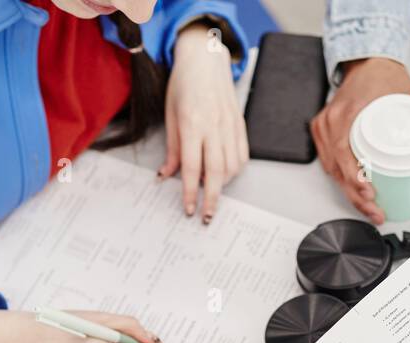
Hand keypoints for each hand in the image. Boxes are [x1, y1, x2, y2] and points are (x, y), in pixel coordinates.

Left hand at [160, 22, 247, 221]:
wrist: (206, 59)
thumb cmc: (184, 84)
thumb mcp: (170, 115)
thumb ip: (172, 148)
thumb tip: (167, 175)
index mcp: (192, 123)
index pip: (190, 167)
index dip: (189, 191)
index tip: (189, 209)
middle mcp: (214, 126)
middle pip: (215, 172)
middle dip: (212, 198)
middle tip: (207, 216)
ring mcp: (230, 126)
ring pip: (231, 166)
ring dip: (222, 184)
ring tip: (211, 190)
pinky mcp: (240, 125)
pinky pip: (242, 156)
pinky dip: (234, 170)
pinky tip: (224, 174)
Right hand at [310, 58, 409, 224]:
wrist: (368, 62)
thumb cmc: (385, 78)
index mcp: (347, 112)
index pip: (344, 151)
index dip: (355, 176)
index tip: (368, 192)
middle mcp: (331, 121)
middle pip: (337, 168)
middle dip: (356, 196)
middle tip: (376, 211)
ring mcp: (324, 126)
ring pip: (331, 170)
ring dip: (349, 192)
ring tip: (370, 208)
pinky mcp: (322, 131)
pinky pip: (328, 162)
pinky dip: (341, 179)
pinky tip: (355, 193)